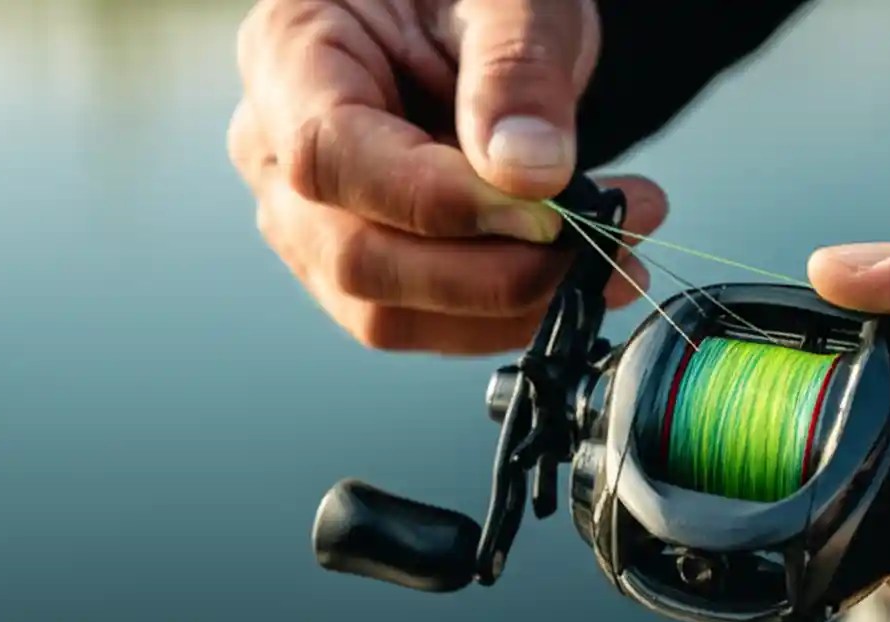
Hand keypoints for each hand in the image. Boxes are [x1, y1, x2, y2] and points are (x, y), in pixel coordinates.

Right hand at [227, 0, 665, 353]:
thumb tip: (528, 175)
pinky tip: (577, 277)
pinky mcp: (364, 264)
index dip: (439, 201)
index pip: (333, 157)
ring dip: (507, 310)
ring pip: (387, 313)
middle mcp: (277, 151)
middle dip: (489, 276)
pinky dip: (505, 316)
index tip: (550, 210)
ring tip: (611, 263)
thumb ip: (515, 71)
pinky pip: (422, 322)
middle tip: (598, 247)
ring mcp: (311, 220)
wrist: (473, 16)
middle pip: (356, 257)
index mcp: (289, 55)